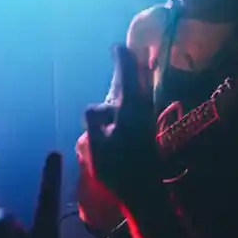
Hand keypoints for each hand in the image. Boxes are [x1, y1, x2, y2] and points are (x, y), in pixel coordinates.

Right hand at [85, 45, 163, 207]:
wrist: (143, 191)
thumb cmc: (118, 169)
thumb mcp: (96, 144)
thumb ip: (94, 120)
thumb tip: (93, 108)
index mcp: (130, 110)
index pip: (127, 77)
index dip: (122, 60)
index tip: (116, 46)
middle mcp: (140, 112)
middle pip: (135, 82)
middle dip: (128, 65)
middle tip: (121, 50)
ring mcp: (144, 121)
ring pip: (134, 94)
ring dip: (128, 80)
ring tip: (121, 67)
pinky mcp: (144, 131)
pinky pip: (133, 105)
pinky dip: (127, 95)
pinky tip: (119, 99)